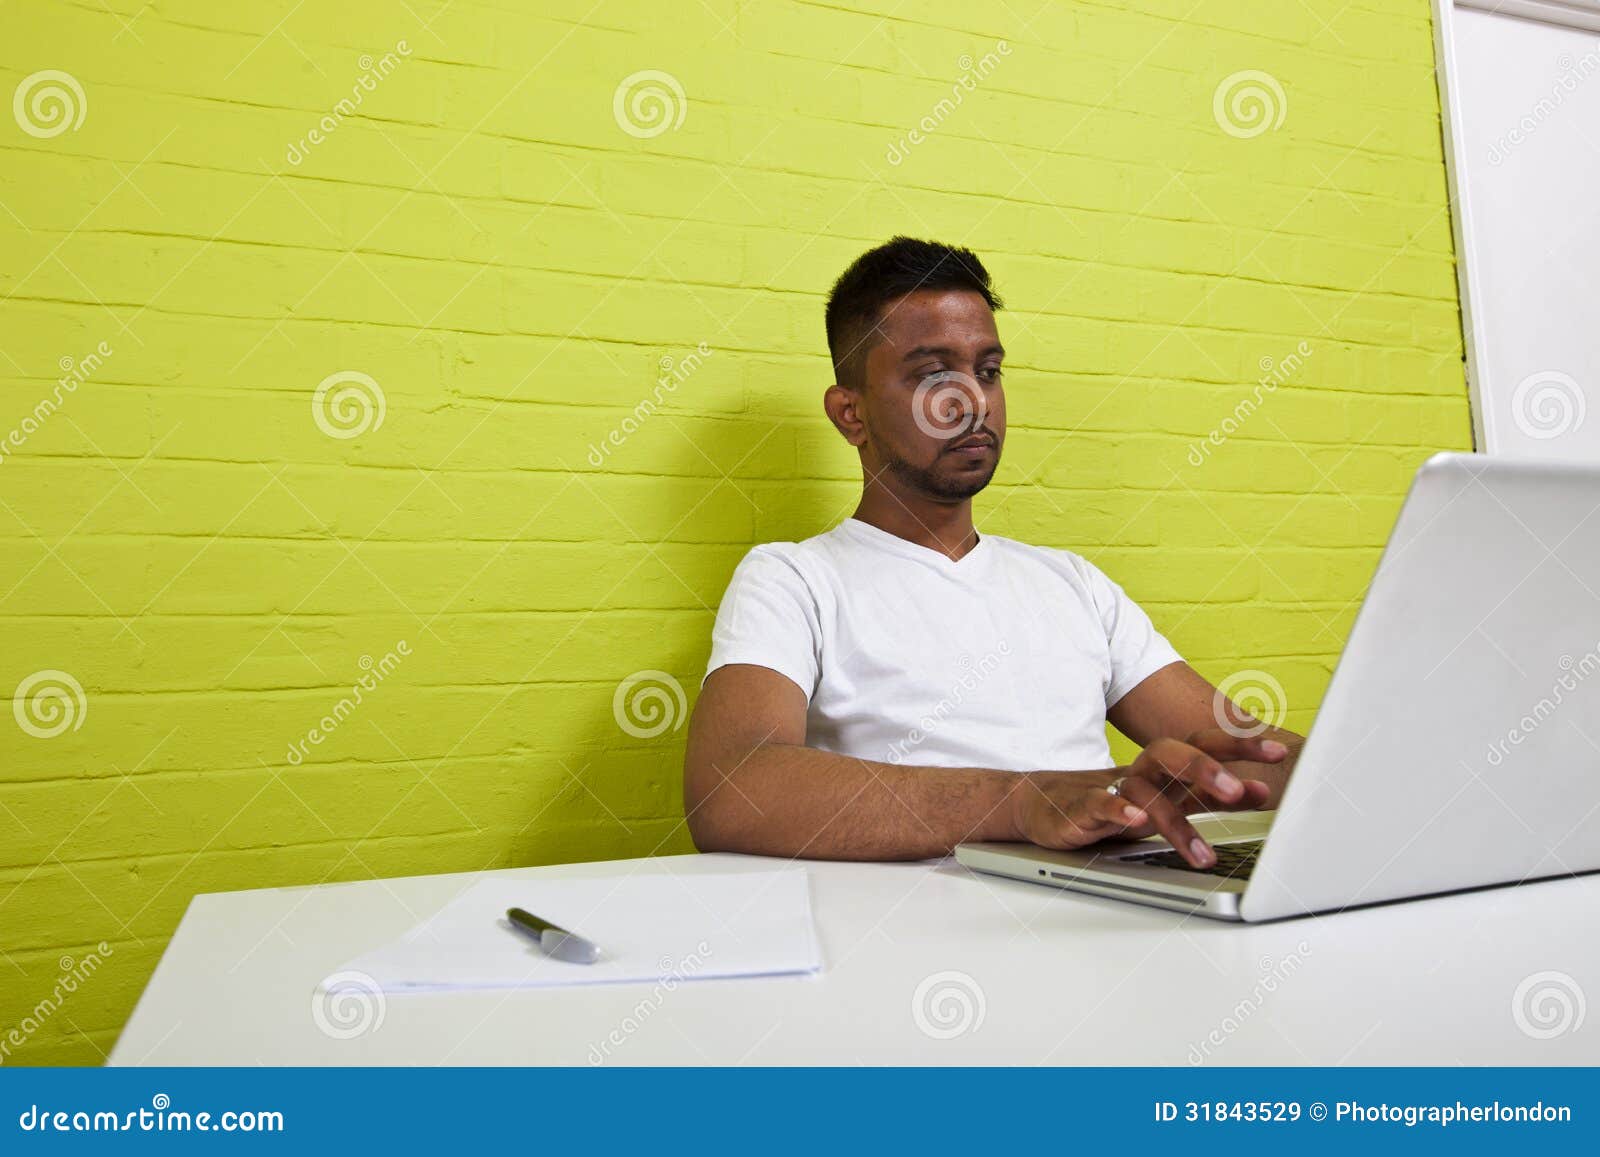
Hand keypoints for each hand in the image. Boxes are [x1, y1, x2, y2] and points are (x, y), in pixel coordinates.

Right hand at [1008, 731, 1288, 867]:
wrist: (1048, 805)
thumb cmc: (1119, 803)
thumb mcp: (1173, 800)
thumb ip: (1214, 796)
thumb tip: (1263, 790)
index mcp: (1167, 767)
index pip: (1206, 745)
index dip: (1240, 745)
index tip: (1278, 752)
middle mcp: (1143, 772)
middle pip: (1174, 754)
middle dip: (1208, 769)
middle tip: (1240, 790)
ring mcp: (1112, 788)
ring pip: (1144, 791)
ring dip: (1175, 821)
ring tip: (1202, 854)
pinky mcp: (1082, 808)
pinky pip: (1101, 804)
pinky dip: (1119, 811)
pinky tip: (1136, 823)